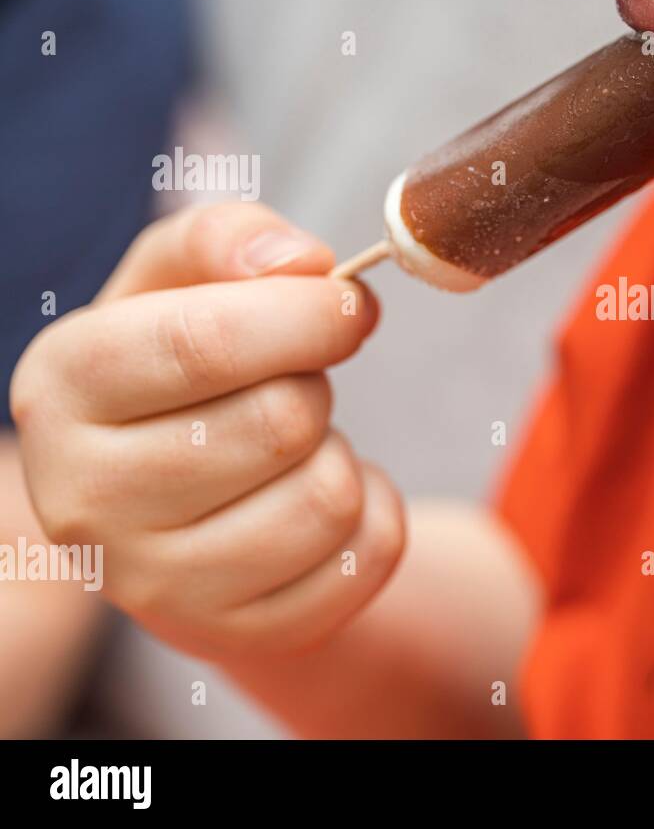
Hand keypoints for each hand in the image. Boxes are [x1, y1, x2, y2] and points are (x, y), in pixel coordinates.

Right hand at [10, 203, 404, 658]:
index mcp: (61, 389)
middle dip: (315, 384)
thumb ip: (230, 240)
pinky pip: (367, 556)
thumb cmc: (185, 370)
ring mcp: (156, 586)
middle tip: (294, 384)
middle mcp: (85, 500)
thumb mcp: (183, 279)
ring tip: (292, 450)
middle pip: (278, 422)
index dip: (301, 315)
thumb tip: (298, 263)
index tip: (348, 303)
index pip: (199, 344)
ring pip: (329, 497)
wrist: (184, 497)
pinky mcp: (235, 632)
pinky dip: (373, 512)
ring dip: (340, 452)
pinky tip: (315, 500)